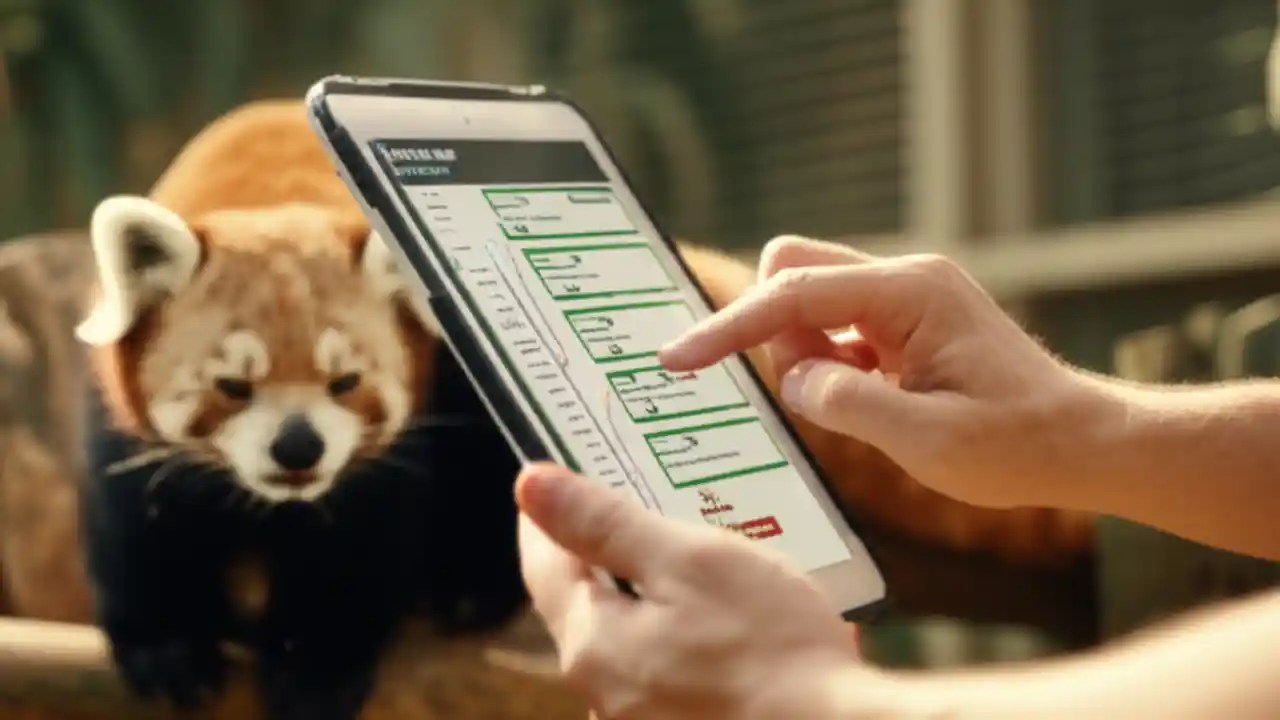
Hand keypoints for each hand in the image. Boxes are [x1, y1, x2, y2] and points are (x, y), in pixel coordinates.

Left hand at [515, 462, 881, 719]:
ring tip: (694, 555)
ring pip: (632, 641)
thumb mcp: (687, 562)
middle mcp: (605, 694)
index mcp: (593, 645)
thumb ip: (605, 523)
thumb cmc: (766, 646)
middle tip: (633, 504)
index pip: (544, 568)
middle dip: (605, 556)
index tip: (550, 484)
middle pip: (587, 608)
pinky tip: (728, 616)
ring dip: (651, 597)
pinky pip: (670, 671)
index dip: (543, 520)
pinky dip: (684, 634)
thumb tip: (529, 484)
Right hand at [659, 235, 1105, 509]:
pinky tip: (872, 401)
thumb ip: (845, 403)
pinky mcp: (908, 320)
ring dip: (805, 353)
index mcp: (911, 294)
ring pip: (811, 299)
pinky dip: (830, 363)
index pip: (792, 296)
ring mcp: (908, 296)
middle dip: (773, 329)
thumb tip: (794, 378)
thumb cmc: (1018, 445)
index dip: (728, 329)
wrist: (1084, 444)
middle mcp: (907, 279)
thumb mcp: (926, 440)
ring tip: (863, 406)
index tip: (677, 358)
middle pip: (793, 270)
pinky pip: (839, 326)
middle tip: (814, 392)